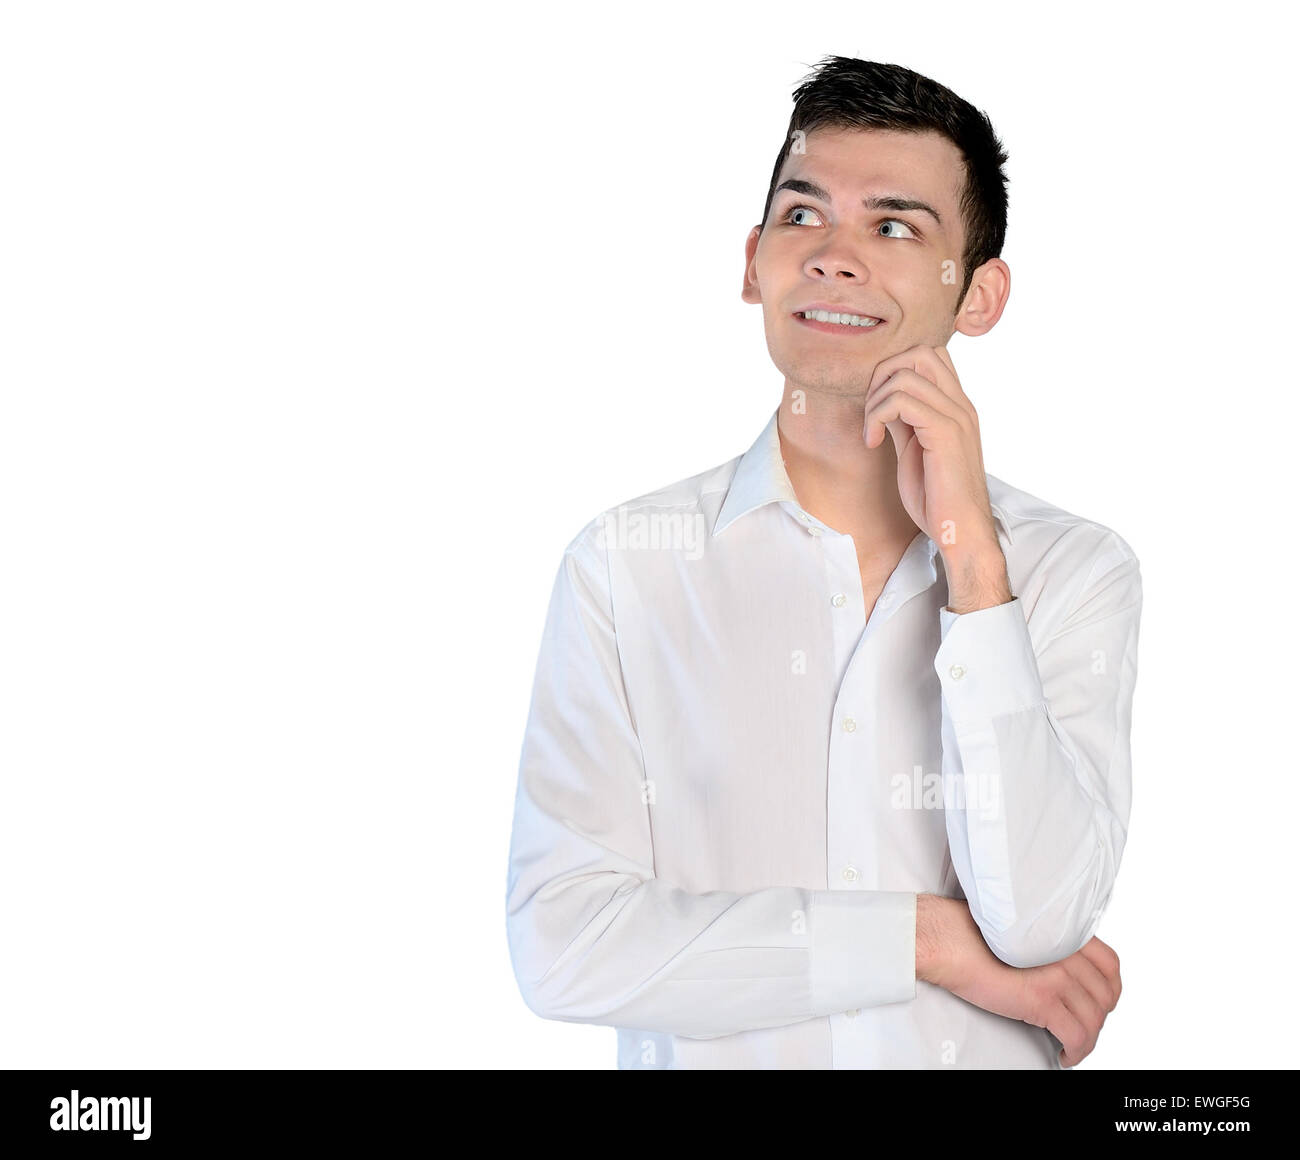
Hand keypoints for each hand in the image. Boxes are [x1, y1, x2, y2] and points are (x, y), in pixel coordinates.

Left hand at [863, 345, 997, 557]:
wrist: (960, 531)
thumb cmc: (938, 499)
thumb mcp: (915, 451)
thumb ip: (905, 423)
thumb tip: (885, 405)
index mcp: (956, 408)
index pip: (930, 357)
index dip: (894, 371)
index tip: (878, 409)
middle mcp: (961, 405)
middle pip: (920, 352)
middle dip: (883, 375)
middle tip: (871, 413)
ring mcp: (956, 416)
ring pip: (906, 373)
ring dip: (875, 400)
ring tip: (872, 432)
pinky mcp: (945, 432)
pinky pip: (901, 401)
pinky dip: (877, 417)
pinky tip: (873, 443)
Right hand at [918, 894, 1121, 1067]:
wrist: (949, 942)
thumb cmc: (973, 935)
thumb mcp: (1022, 934)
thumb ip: (1048, 946)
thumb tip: (1062, 972)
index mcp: (1063, 934)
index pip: (1111, 965)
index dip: (1109, 989)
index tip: (1099, 1001)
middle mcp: (1067, 953)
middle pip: (1105, 996)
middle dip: (1097, 1017)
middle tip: (1082, 1026)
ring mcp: (1058, 976)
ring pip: (1094, 1020)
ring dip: (1088, 1039)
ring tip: (1073, 1045)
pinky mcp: (1043, 1000)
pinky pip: (1077, 1036)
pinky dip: (1077, 1051)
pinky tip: (1065, 1054)